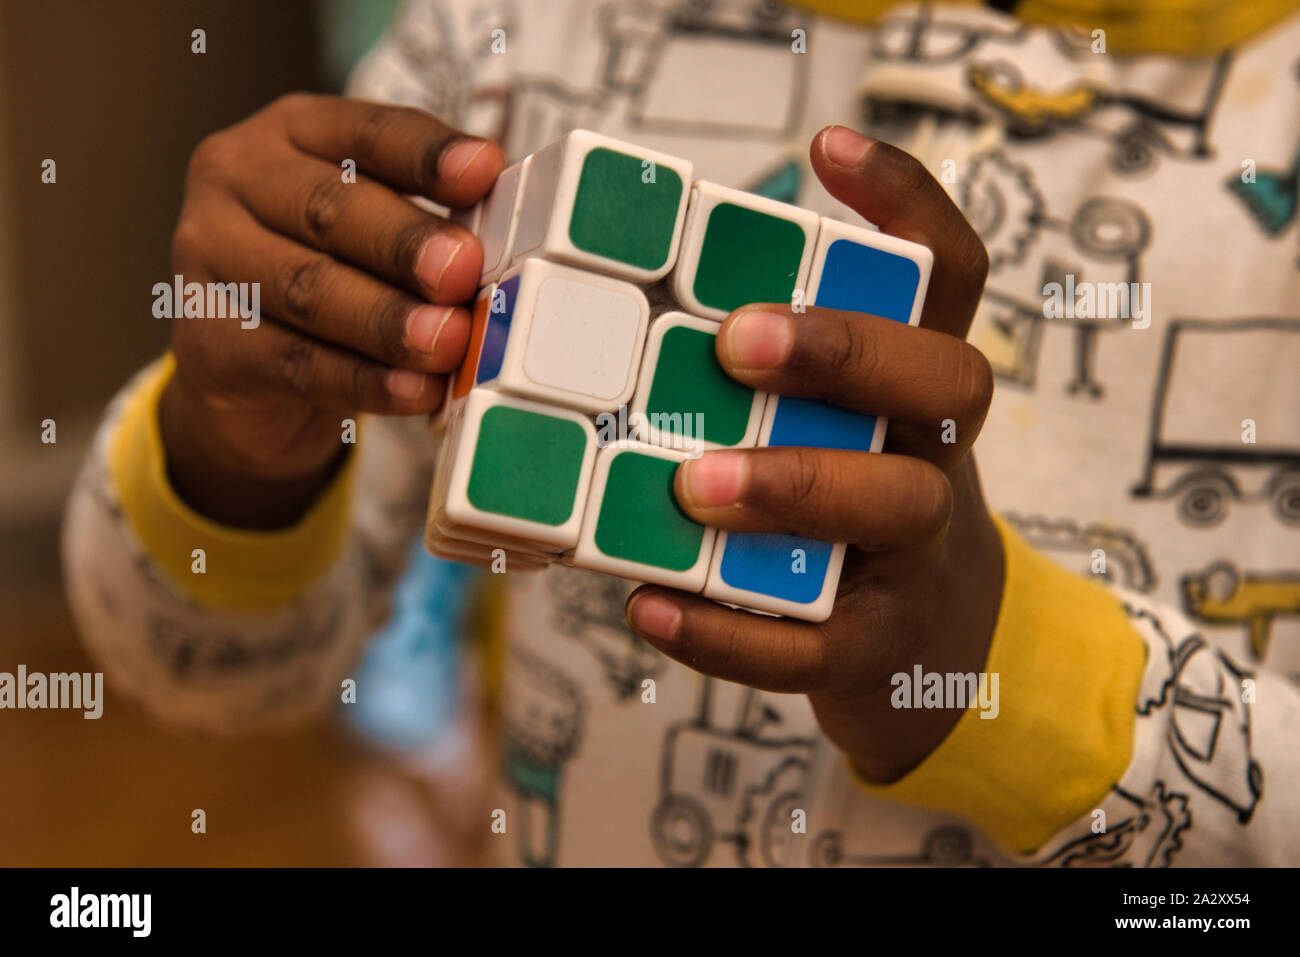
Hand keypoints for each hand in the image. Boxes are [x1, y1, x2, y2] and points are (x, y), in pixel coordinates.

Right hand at [159, 94, 503, 526]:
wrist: (248, 370)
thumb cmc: (337, 276)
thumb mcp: (377, 235)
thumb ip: (432, 226)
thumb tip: (509, 248)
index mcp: (292, 134)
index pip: (366, 131)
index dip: (427, 153)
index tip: (484, 169)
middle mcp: (237, 181)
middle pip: (331, 210)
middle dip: (406, 244)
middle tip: (465, 271)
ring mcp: (207, 260)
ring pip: (311, 290)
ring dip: (389, 320)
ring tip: (450, 341)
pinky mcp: (208, 344)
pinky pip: (298, 363)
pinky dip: (365, 381)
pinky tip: (416, 391)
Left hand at [625, 126, 1001, 783]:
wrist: (928, 652)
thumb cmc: (848, 511)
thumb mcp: (835, 430)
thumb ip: (764, 384)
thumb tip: (609, 323)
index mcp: (918, 386)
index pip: (950, 276)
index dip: (906, 205)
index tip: (823, 145)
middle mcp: (936, 453)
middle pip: (948, 380)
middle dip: (847, 349)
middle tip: (738, 341)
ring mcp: (917, 554)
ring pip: (895, 503)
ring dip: (793, 483)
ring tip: (690, 484)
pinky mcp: (875, 646)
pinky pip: (813, 643)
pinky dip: (726, 631)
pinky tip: (648, 605)